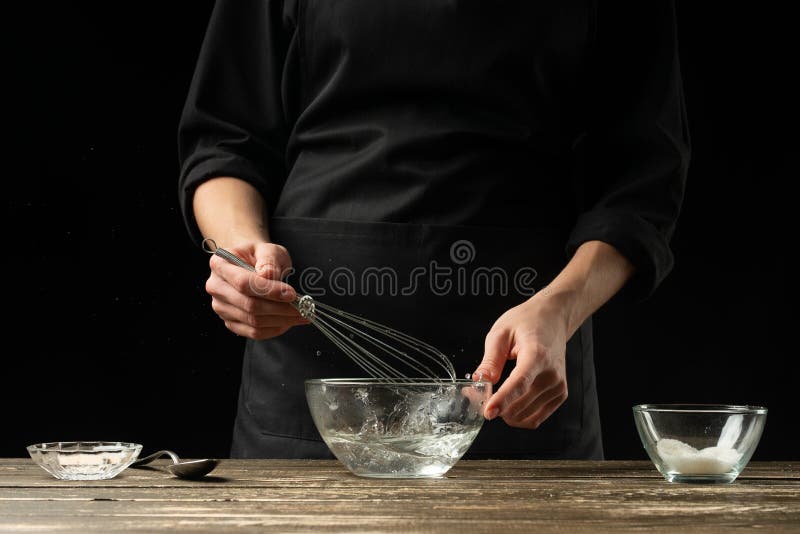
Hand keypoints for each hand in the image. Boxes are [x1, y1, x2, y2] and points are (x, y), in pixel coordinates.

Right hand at [205, 241, 308, 338]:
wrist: (250, 264)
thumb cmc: (259, 256)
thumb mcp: (268, 249)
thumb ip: (269, 260)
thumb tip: (267, 276)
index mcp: (220, 264)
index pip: (244, 283)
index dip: (269, 291)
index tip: (291, 294)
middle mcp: (216, 287)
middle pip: (249, 305)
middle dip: (280, 309)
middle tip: (303, 308)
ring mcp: (221, 307)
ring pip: (253, 321)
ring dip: (281, 321)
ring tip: (301, 315)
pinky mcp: (230, 321)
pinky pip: (253, 332)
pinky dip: (274, 329)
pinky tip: (288, 322)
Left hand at [473, 293, 569, 428]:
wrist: (553, 319)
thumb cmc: (527, 322)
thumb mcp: (501, 333)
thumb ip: (490, 360)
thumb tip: (480, 381)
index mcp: (537, 355)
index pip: (520, 383)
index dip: (503, 400)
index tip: (488, 412)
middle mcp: (552, 374)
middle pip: (520, 403)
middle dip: (494, 405)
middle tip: (475, 394)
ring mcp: (558, 387)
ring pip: (525, 416)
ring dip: (504, 413)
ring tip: (492, 396)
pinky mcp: (559, 395)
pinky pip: (535, 419)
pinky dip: (517, 416)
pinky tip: (507, 404)